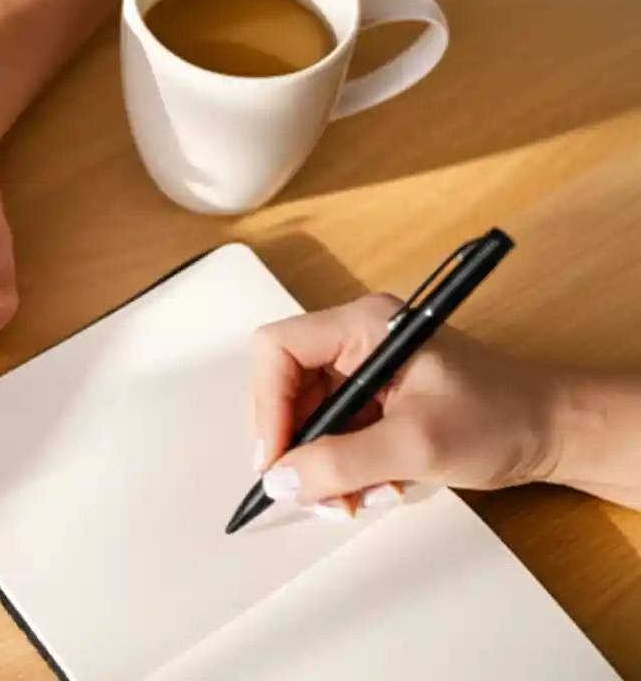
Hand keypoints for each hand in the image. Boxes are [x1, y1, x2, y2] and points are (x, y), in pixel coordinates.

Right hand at [249, 294, 561, 514]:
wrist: (556, 431)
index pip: (278, 349)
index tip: (276, 459)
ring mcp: (364, 368)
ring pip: (305, 415)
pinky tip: (366, 488)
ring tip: (345, 497)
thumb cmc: (504, 417)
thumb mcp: (416, 445)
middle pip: (284, 385)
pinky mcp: (374, 397)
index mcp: (365, 325)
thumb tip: (281, 480)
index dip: (267, 404)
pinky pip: (332, 431)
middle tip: (306, 487)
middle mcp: (358, 339)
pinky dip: (339, 466)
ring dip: (317, 463)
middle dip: (293, 443)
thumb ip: (342, 462)